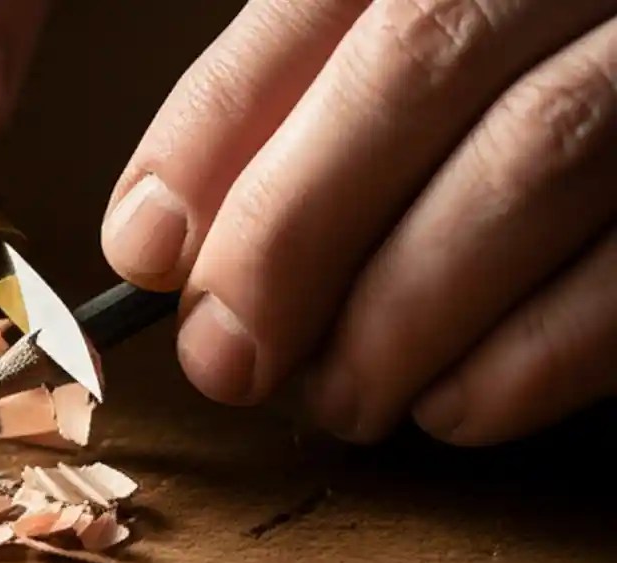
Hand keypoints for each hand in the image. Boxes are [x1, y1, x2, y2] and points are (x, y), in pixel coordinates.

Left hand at [102, 0, 615, 446]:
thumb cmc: (512, 69)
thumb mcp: (398, 42)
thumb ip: (291, 103)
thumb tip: (163, 239)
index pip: (316, 0)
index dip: (209, 133)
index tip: (144, 251)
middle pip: (419, 63)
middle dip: (293, 234)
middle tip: (227, 358)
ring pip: (536, 158)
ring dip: (402, 313)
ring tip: (339, 396)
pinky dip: (533, 357)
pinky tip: (455, 405)